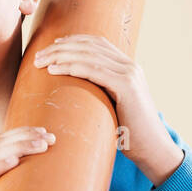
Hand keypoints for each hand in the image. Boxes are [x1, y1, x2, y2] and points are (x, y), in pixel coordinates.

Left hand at [32, 34, 183, 185]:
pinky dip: (72, 67)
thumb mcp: (114, 108)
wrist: (153, 149)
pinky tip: (54, 70)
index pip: (97, 43)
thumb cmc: (131, 134)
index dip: (72, 42)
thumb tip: (76, 97)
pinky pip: (94, 70)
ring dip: (61, 56)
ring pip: (89, 55)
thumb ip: (101, 95)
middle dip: (61, 48)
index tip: (52, 47)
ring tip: (41, 62)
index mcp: (127, 67)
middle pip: (90, 45)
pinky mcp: (127, 86)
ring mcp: (130, 74)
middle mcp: (130, 66)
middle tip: (38, 55)